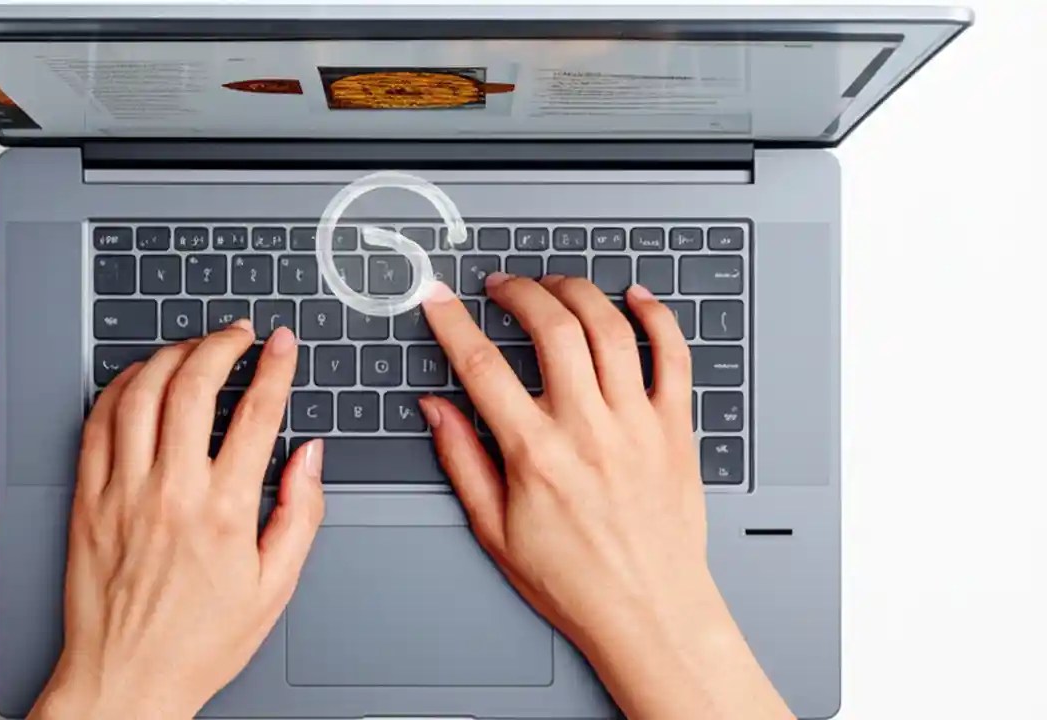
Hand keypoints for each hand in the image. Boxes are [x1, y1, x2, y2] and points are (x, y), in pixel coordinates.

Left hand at [30, 321, 323, 719]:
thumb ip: (300, 513)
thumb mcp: (274, 587)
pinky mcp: (86, 500)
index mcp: (223, 512)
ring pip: (141, 393)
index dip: (275, 366)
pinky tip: (141, 380)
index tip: (282, 345)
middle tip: (240, 334)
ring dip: (171, 355)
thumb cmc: (197, 643)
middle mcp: (170, 492)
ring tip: (194, 348)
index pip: (257, 413)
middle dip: (222, 343)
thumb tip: (311, 456)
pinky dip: (120, 388)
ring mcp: (121, 492)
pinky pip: (97, 423)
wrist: (125, 682)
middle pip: (194, 385)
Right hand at [419, 275, 791, 719]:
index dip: (452, 322)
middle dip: (519, 292)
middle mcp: (588, 429)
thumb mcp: (495, 530)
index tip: (439, 298)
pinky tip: (634, 298)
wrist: (649, 612)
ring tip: (554, 287)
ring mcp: (637, 423)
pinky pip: (673, 356)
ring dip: (578, 293)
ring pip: (610, 329)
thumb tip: (436, 408)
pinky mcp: (675, 428)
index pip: (482, 367)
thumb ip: (462, 460)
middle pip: (552, 329)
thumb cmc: (574, 581)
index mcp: (536, 454)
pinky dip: (656, 316)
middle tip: (501, 286)